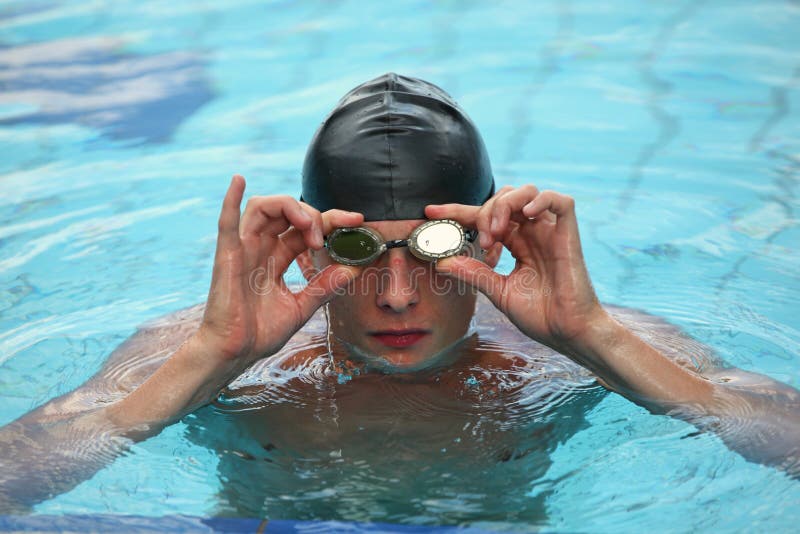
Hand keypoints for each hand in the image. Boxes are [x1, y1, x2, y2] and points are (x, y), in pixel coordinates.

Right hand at [198, 175, 362, 363]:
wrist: (234, 353)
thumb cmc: (260, 332)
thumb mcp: (301, 307)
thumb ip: (324, 287)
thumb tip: (353, 270)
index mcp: (276, 258)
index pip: (305, 227)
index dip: (331, 219)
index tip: (357, 221)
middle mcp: (260, 248)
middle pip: (288, 212)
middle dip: (315, 216)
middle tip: (327, 237)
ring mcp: (243, 249)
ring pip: (264, 207)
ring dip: (291, 209)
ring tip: (310, 228)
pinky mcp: (227, 257)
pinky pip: (227, 223)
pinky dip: (231, 199)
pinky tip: (239, 180)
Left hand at [426, 185, 606, 351]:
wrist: (567, 334)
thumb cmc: (540, 316)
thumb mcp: (498, 292)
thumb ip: (473, 273)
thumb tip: (441, 262)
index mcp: (516, 244)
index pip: (484, 217)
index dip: (458, 211)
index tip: (430, 213)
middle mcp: (532, 233)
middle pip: (502, 199)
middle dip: (483, 214)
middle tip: (482, 244)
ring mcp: (550, 232)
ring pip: (526, 191)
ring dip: (504, 205)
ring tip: (496, 234)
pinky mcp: (569, 235)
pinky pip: (561, 201)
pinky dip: (541, 199)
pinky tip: (526, 214)